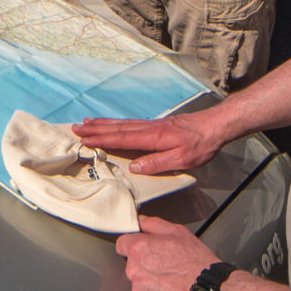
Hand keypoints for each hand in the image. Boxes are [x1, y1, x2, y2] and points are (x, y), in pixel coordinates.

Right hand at [75, 106, 229, 175]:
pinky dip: (116, 122)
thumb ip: (158, 163)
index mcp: (153, 137)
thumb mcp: (182, 159)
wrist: (214, 125)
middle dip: (96, 129)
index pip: (122, 138)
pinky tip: (112, 124)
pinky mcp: (156, 124)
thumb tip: (136, 167)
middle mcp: (149, 128)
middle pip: (117, 128)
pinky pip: (130, 122)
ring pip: (122, 123)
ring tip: (87, 123)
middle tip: (76, 128)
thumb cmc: (200, 144)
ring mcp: (151, 124)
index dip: (102, 139)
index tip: (85, 139)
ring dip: (103, 123)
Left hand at [115, 217, 219, 290]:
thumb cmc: (196, 262)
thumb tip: (141, 222)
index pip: (122, 243)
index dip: (133, 243)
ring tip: (171, 280)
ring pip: (140, 283)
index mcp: (138, 250)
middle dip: (144, 263)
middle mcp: (135, 272)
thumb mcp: (177, 232)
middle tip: (165, 263)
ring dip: (150, 281)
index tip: (142, 246)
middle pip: (132, 264)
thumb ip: (152, 224)